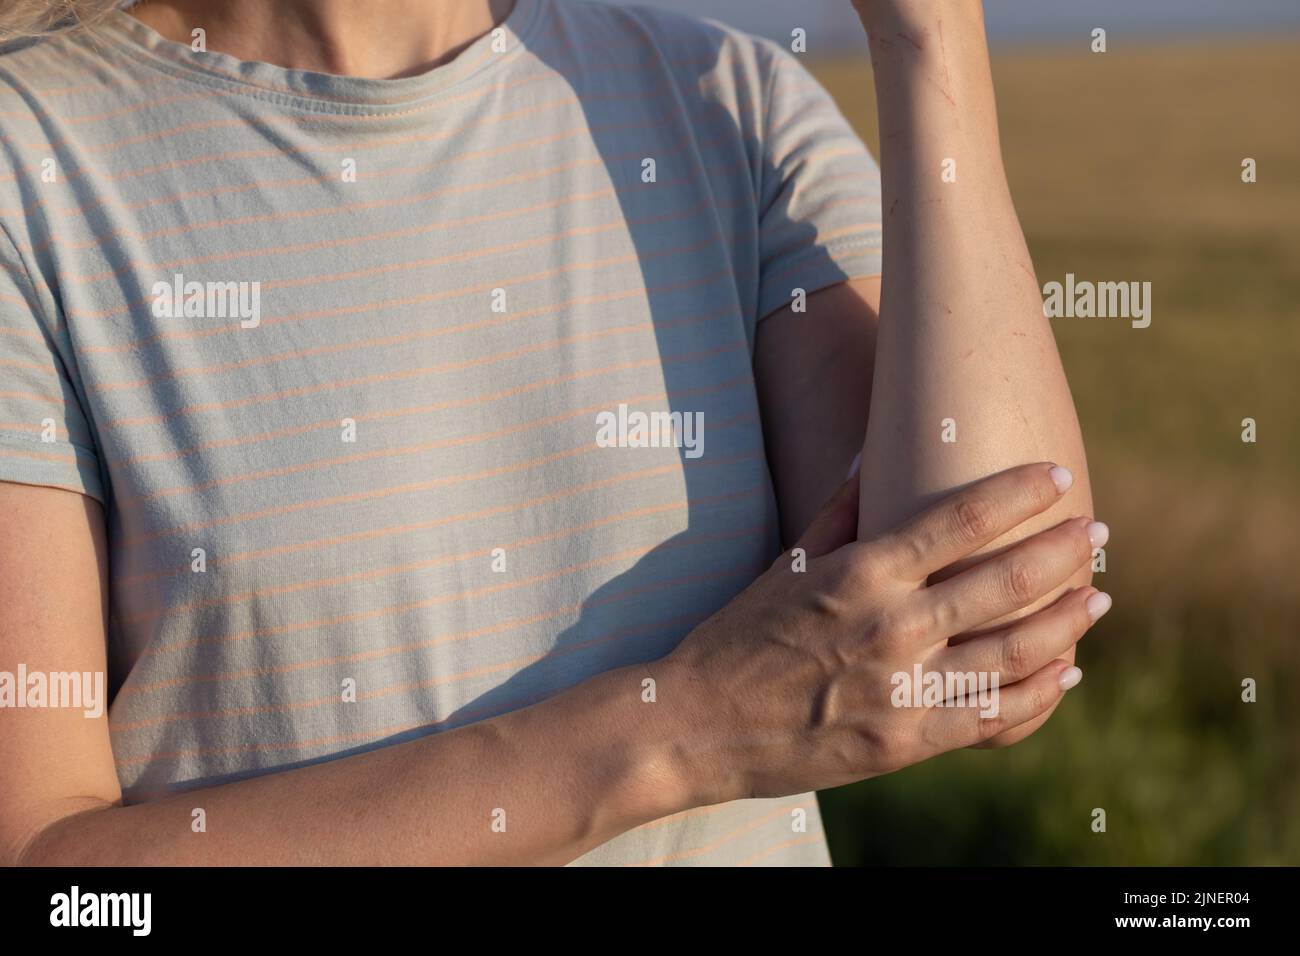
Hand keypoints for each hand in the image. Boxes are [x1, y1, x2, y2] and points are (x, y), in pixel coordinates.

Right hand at [663, 462, 1106, 803]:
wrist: (699, 725)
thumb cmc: (737, 637)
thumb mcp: (786, 565)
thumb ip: (838, 511)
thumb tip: (867, 454)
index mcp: (863, 574)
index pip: (963, 518)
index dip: (1020, 491)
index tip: (1058, 474)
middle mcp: (893, 626)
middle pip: (1006, 582)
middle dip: (1063, 553)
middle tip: (1098, 535)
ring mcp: (905, 689)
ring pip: (1015, 652)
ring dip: (1067, 623)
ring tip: (1098, 599)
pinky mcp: (907, 742)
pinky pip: (992, 717)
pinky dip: (1038, 694)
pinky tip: (1064, 673)